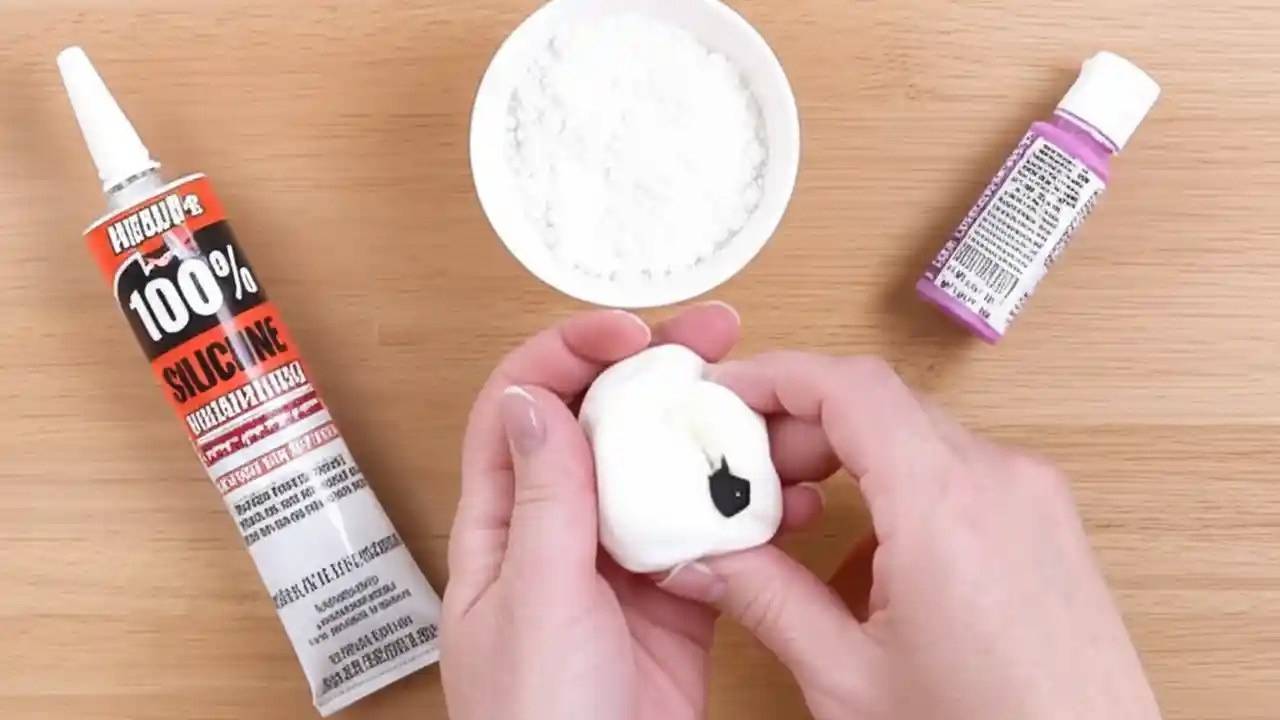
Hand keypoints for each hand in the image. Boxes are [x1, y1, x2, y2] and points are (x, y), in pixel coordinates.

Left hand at [441, 306, 825, 719]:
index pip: (520, 407)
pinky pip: (707, 532)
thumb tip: (529, 399)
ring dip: (706, 430)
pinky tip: (782, 490)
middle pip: (600, 424)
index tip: (628, 334)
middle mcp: (557, 530)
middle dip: (652, 368)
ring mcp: (618, 563)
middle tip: (716, 333)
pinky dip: (744, 505)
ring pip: (660, 471)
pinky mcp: (673, 597)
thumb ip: (542, 500)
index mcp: (501, 523)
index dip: (566, 354)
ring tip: (763, 400)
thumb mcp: (534, 600)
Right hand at [664, 352, 1161, 719]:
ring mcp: (1034, 499)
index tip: (721, 393)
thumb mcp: (850, 678)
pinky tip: (862, 552)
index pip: (848, 386)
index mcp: (946, 505)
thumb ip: (764, 599)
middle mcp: (1001, 480)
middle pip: (877, 403)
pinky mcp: (1047, 525)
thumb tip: (701, 554)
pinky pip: (956, 471)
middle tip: (740, 476)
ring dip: (846, 456)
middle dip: (798, 427)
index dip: (773, 375)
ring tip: (793, 515)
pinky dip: (895, 485)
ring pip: (915, 434)